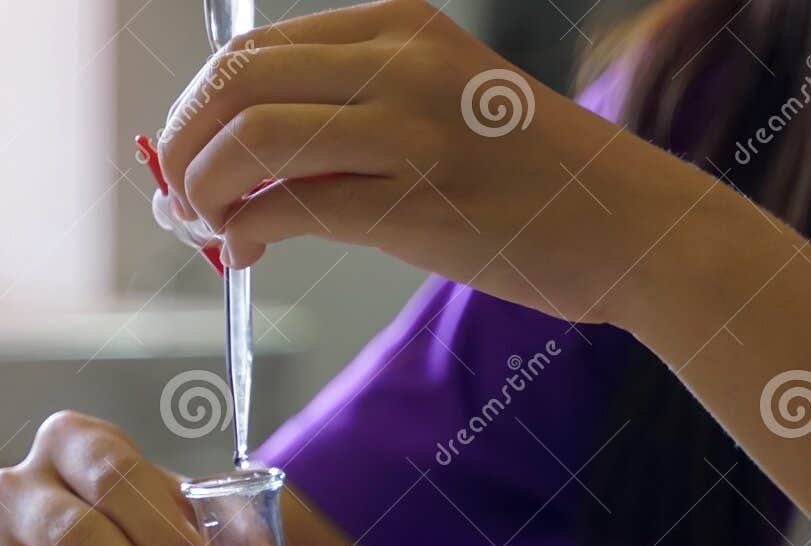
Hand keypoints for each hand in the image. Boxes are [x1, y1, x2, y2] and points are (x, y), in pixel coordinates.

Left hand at [156, 0, 712, 323]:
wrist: (627, 223)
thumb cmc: (523, 178)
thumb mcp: (431, 111)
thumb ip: (336, 124)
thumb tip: (223, 165)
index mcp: (397, 25)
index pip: (248, 52)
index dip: (193, 112)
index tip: (184, 162)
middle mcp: (400, 59)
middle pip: (233, 83)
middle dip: (183, 147)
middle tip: (182, 199)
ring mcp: (409, 125)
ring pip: (250, 138)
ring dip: (204, 192)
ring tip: (210, 229)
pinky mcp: (415, 199)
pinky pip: (287, 206)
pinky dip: (242, 235)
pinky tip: (244, 255)